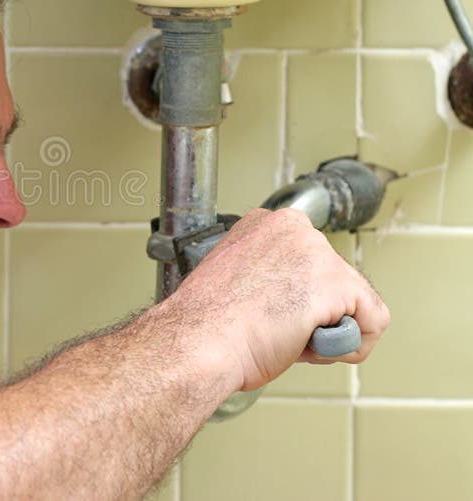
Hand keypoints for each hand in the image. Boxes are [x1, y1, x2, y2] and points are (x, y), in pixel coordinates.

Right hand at [172, 208, 389, 391]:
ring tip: (285, 338)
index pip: (309, 262)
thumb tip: (286, 300)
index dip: (295, 297)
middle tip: (276, 331)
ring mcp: (318, 254)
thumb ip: (269, 278)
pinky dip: (352, 345)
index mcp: (265, 225)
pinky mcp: (337, 284)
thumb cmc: (204, 323)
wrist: (198, 341)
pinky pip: (374, 321)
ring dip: (327, 329)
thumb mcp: (235, 279)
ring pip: (354, 300)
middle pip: (334, 278)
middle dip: (314, 312)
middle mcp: (295, 229)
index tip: (269, 313)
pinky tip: (311, 347)